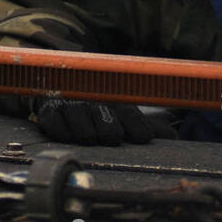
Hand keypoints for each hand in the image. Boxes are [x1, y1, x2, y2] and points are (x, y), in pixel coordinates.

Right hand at [33, 98, 176, 145]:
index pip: (131, 114)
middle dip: (109, 130)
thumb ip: (146, 125)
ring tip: (89, 136)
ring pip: (80, 121)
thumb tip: (172, 136)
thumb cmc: (99, 108)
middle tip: (112, 137)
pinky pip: (54, 121)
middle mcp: (96, 102)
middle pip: (106, 122)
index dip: (137, 126)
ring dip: (85, 130)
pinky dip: (59, 128)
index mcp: (117, 103)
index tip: (143, 137)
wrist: (61, 84)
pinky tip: (65, 134)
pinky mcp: (49, 109)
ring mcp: (72, 105)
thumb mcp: (123, 113)